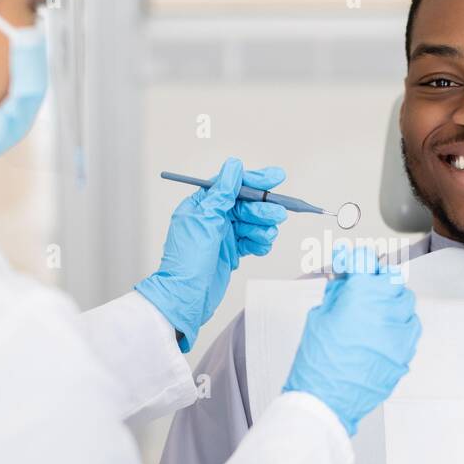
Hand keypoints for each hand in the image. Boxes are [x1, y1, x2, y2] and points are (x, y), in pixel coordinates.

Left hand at [137, 158, 287, 352]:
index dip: (255, 181)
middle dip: (263, 210)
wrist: (185, 297)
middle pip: (246, 204)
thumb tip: (233, 166)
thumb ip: (222, 194)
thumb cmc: (187, 261)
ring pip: (252, 223)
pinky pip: (252, 240)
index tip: (276, 177)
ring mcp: (222, 235)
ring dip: (263, 228)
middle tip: (278, 215)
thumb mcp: (205, 221)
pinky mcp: (230, 251)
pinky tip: (261, 246)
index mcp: (202, 205)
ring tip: (267, 235)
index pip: (232, 185)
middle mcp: (212, 217)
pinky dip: (259, 242)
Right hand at [283, 245, 420, 435]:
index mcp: (360, 294)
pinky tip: (387, 328)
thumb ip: (337, 293)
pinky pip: (411, 328)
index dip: (356, 259)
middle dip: (377, 276)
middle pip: (391, 278)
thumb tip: (344, 280)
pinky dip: (401, 323)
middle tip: (365, 281)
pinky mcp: (405, 352)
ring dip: (392, 298)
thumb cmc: (317, 362)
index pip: (365, 261)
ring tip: (376, 306)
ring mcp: (399, 332)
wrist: (325, 400)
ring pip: (406, 301)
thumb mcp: (319, 317)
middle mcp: (385, 309)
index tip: (352, 262)